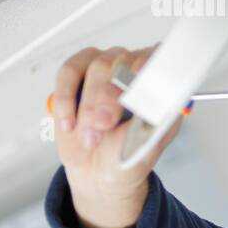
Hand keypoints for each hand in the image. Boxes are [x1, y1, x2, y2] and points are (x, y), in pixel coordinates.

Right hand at [50, 45, 182, 227]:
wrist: (98, 169)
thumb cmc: (127, 153)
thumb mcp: (148, 143)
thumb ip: (155, 120)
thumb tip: (161, 100)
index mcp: (159, 82)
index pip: (160, 59)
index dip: (149, 66)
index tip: (138, 80)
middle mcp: (134, 67)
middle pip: (124, 62)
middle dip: (110, 95)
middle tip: (103, 124)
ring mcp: (106, 66)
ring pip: (97, 66)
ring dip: (89, 104)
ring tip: (90, 135)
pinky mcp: (77, 72)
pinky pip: (69, 73)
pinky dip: (65, 99)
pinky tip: (69, 123)